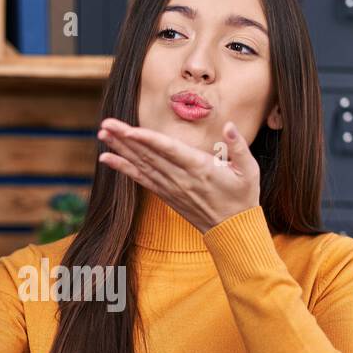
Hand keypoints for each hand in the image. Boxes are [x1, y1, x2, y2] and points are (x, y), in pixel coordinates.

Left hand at [96, 116, 260, 232]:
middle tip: (106, 122)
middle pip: (148, 155)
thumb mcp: (250, 171)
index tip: (129, 130)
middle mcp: (181, 178)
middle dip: (125, 138)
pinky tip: (108, 159)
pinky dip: (123, 168)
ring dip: (120, 149)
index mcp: (200, 169)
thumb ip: (239, 146)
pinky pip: (141, 179)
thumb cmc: (243, 197)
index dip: (147, 139)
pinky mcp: (166, 195)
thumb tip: (230, 126)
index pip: (169, 150)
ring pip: (141, 165)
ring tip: (103, 134)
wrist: (232, 230)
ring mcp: (171, 188)